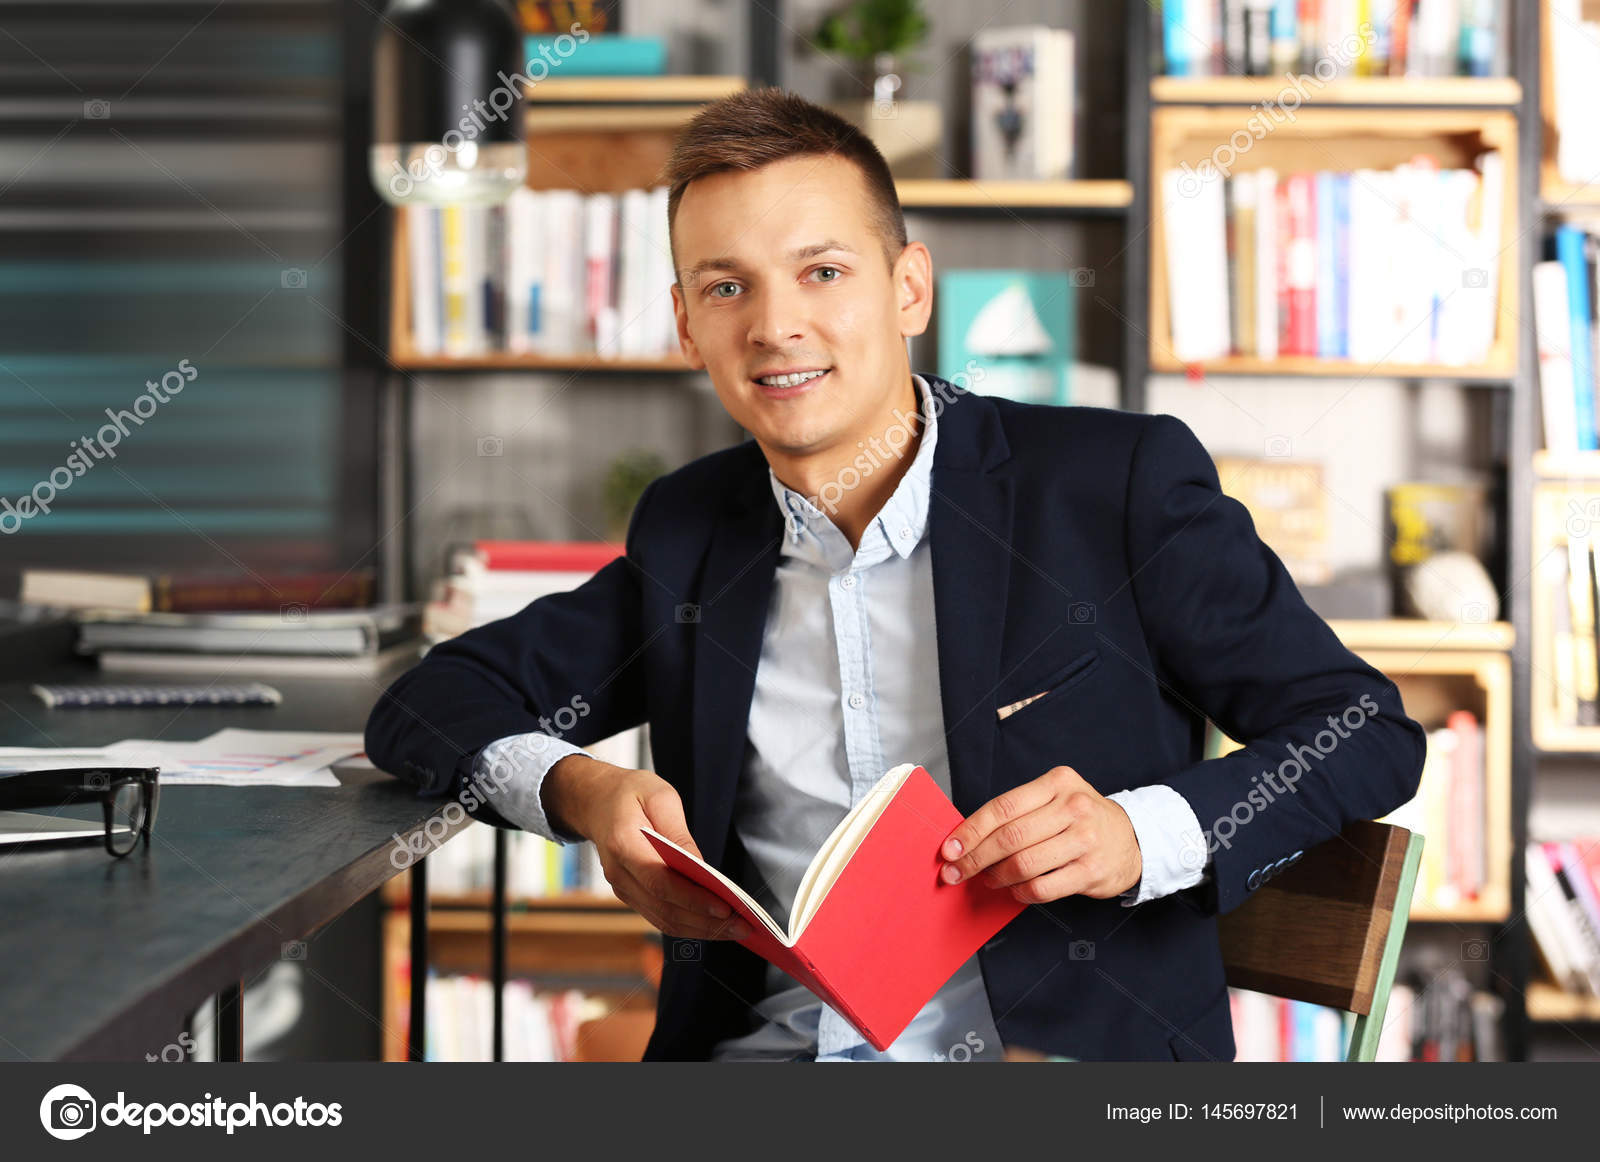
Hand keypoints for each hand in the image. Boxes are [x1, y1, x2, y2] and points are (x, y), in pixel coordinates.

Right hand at [543, 753, 751, 940]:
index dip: (692, 898)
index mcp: (622, 843)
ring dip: (701, 929)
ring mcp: (622, 888)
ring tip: (736, 929)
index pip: (659, 881)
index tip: (724, 907)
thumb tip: (701, 867)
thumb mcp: (660, 796)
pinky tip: (714, 924)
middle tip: (743, 925)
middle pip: (664, 908)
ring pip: (663, 920)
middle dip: (706, 922)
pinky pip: (660, 916)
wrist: (595, 801)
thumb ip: (679, 834)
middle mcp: (619, 873)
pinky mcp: (631, 894)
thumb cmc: (630, 794)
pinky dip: (689, 925)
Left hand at [938, 765, 1141, 902]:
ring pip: (1024, 864)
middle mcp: (1074, 807)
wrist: (1132, 838)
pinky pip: (1043, 887)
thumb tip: (967, 837)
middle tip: (956, 870)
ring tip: (987, 879)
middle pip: (1011, 836)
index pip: (1003, 807)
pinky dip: (1020, 892)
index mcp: (1057, 782)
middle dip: (975, 857)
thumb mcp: (1055, 798)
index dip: (971, 830)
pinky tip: (1013, 889)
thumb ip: (1018, 812)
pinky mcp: (1091, 871)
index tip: (950, 847)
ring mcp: (1085, 839)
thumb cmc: (1080, 818)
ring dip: (996, 876)